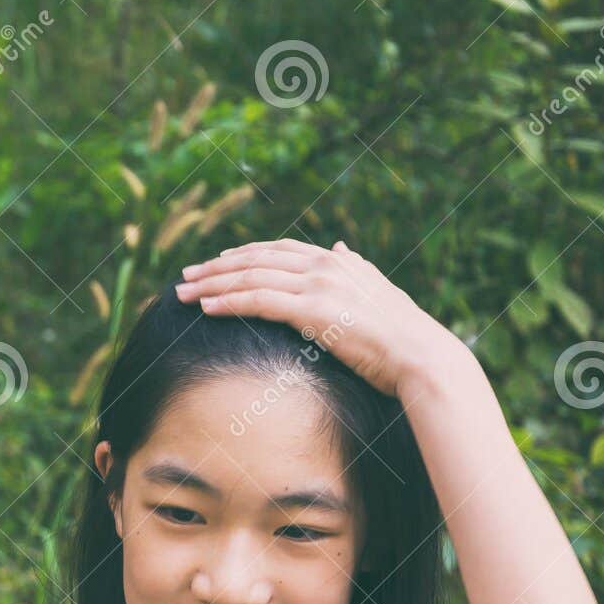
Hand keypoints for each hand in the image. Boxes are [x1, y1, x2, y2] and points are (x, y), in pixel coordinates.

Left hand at [175, 239, 470, 397]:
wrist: (421, 357)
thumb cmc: (400, 336)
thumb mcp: (376, 291)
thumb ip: (354, 267)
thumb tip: (342, 246)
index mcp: (339, 261)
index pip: (280, 249)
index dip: (244, 253)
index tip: (217, 261)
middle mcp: (327, 265)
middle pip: (258, 259)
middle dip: (217, 266)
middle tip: (185, 276)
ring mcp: (320, 285)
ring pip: (252, 277)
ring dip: (212, 284)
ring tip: (182, 293)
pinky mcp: (314, 310)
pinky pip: (259, 301)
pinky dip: (229, 302)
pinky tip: (206, 308)